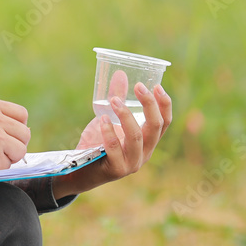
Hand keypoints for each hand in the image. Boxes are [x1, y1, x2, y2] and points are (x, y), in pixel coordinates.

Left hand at [53, 70, 172, 198]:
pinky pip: (115, 149)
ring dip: (126, 116)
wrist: (80, 171)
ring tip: (114, 100)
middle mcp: (145, 153)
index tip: (157, 86)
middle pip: (155, 127)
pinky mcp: (116, 170)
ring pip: (137, 137)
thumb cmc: (98, 143)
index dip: (164, 104)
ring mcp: (132, 163)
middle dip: (149, 105)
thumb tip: (120, 74)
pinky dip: (109, 132)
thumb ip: (117, 99)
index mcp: (148, 141)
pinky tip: (102, 119)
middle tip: (139, 86)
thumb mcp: (109, 120)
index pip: (164, 123)